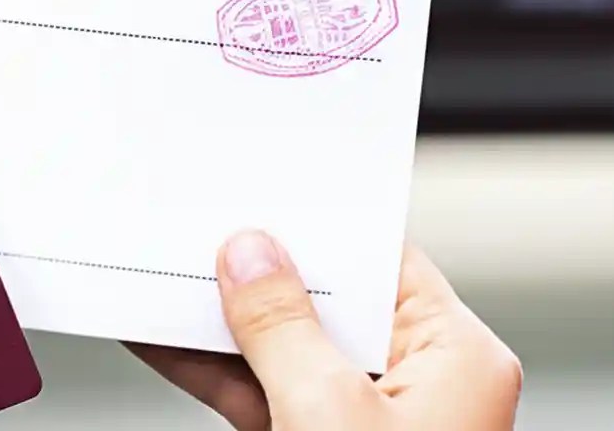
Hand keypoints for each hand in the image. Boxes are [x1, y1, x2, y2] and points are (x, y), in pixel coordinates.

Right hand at [127, 231, 521, 430]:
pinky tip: (163, 342)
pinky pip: (260, 392)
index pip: (382, 261)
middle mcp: (417, 382)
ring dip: (218, 323)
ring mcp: (365, 419)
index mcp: (456, 356)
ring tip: (156, 283)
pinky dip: (212, 371)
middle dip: (252, 275)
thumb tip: (252, 258)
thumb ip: (283, 329)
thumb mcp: (327, 414)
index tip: (256, 204)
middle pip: (325, 303)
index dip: (316, 229)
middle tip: (192, 239)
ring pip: (282, 349)